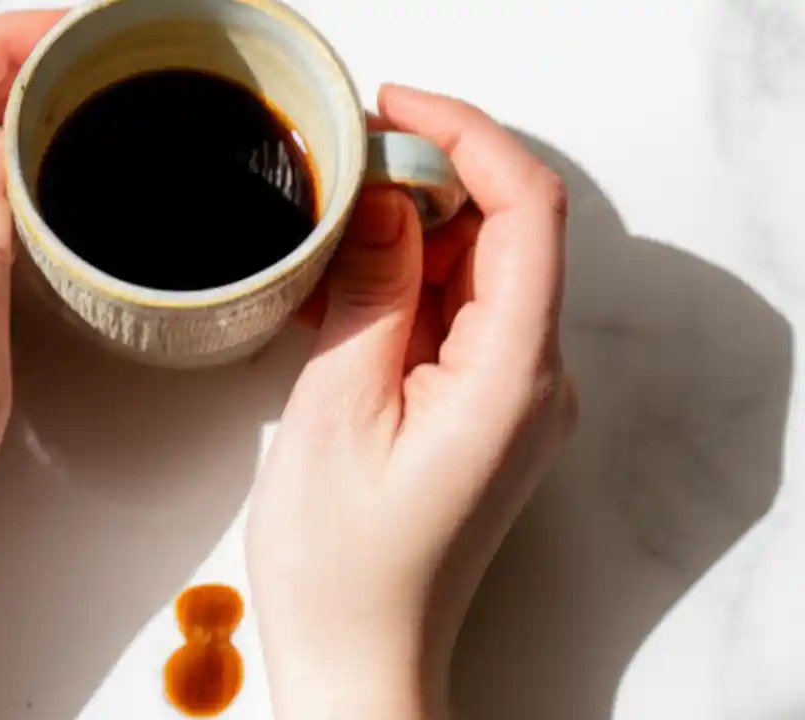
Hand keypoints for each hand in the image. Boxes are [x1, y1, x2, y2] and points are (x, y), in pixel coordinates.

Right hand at [247, 85, 577, 718]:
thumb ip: (374, 293)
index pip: (526, 211)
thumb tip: (388, 201)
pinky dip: (407, 284)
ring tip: (326, 231)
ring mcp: (512, 395)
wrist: (359, 656)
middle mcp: (534, 380)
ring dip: (410, 233)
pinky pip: (458, 316)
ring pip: (478, 271)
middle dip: (429, 181)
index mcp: (511, 377)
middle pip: (506, 233)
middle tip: (339, 167)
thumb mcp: (336, 409)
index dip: (468, 137)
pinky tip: (345, 285)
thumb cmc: (343, 567)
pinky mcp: (482, 408)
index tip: (396, 110)